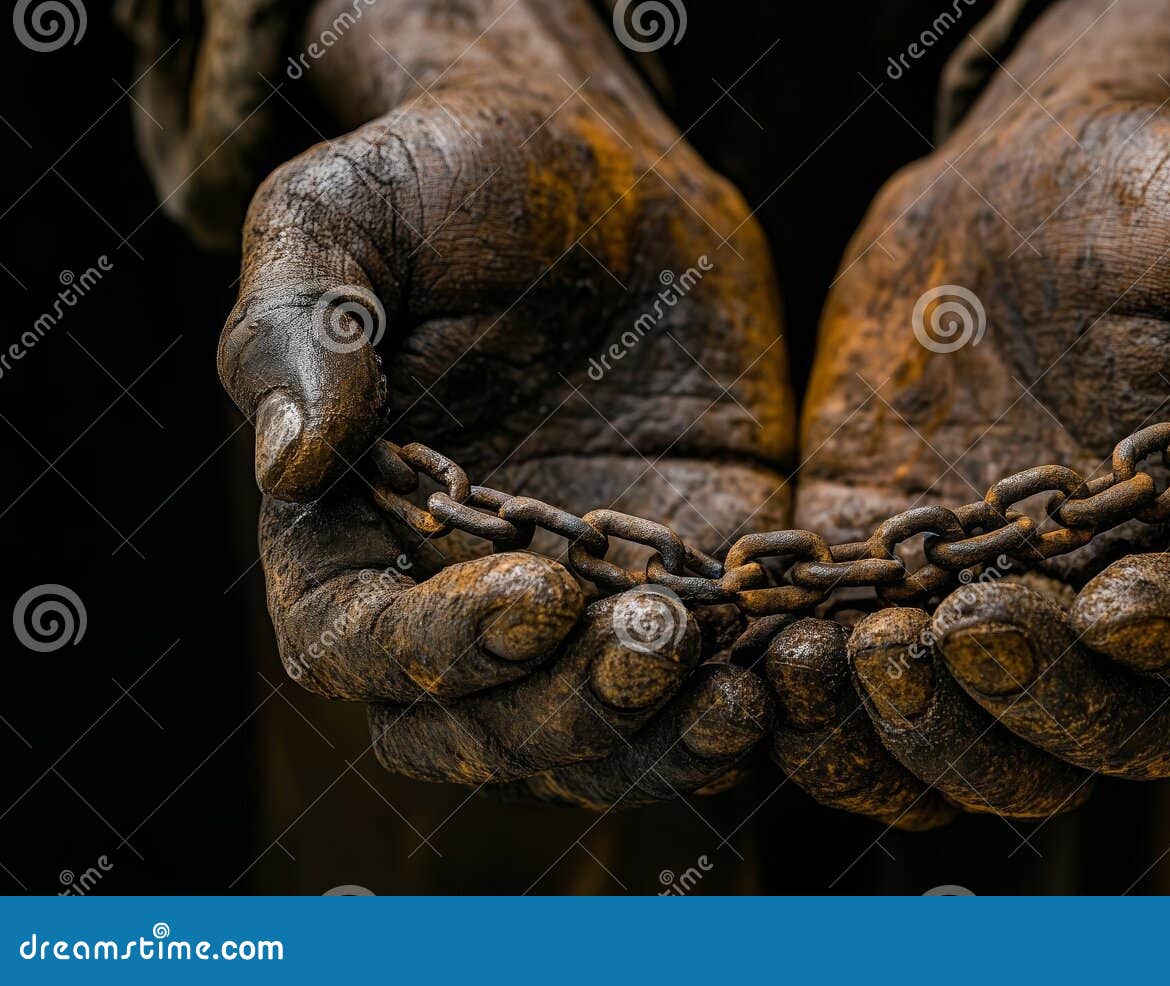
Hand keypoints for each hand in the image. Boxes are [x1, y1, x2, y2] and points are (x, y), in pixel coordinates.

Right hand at [224, 1, 789, 805]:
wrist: (601, 163)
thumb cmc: (450, 173)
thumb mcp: (349, 214)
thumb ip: (301, 328)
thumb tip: (285, 461)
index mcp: (352, 524)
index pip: (358, 647)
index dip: (438, 652)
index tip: (537, 592)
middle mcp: (458, 585)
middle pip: (483, 730)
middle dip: (566, 714)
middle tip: (656, 641)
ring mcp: (583, 595)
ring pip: (600, 739)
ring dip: (663, 740)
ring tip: (740, 692)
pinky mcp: (687, 575)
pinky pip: (706, 685)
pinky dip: (746, 704)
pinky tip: (797, 664)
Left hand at [774, 9, 1169, 823]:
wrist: (1006, 188)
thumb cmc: (1152, 198)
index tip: (1109, 605)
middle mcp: (1110, 598)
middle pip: (1100, 737)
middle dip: (1030, 708)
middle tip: (959, 625)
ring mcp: (988, 603)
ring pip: (973, 753)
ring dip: (916, 739)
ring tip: (856, 653)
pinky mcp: (879, 585)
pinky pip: (855, 705)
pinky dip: (819, 719)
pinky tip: (781, 657)